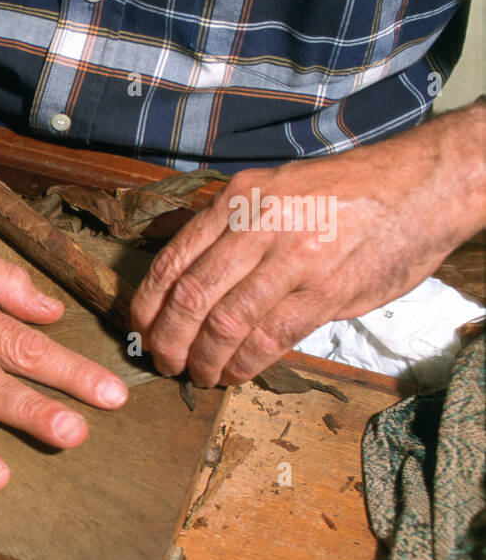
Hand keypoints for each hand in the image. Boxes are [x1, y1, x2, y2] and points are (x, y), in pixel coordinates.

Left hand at [131, 106, 485, 387]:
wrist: (420, 184)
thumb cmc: (343, 193)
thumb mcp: (273, 190)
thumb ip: (229, 228)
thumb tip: (187, 273)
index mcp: (237, 200)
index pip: (171, 260)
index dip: (147, 305)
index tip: (139, 330)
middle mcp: (258, 225)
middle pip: (191, 298)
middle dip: (168, 341)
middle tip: (164, 363)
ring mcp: (293, 259)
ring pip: (226, 323)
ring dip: (205, 359)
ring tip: (200, 374)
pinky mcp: (326, 291)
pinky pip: (269, 338)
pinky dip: (244, 364)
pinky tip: (235, 373)